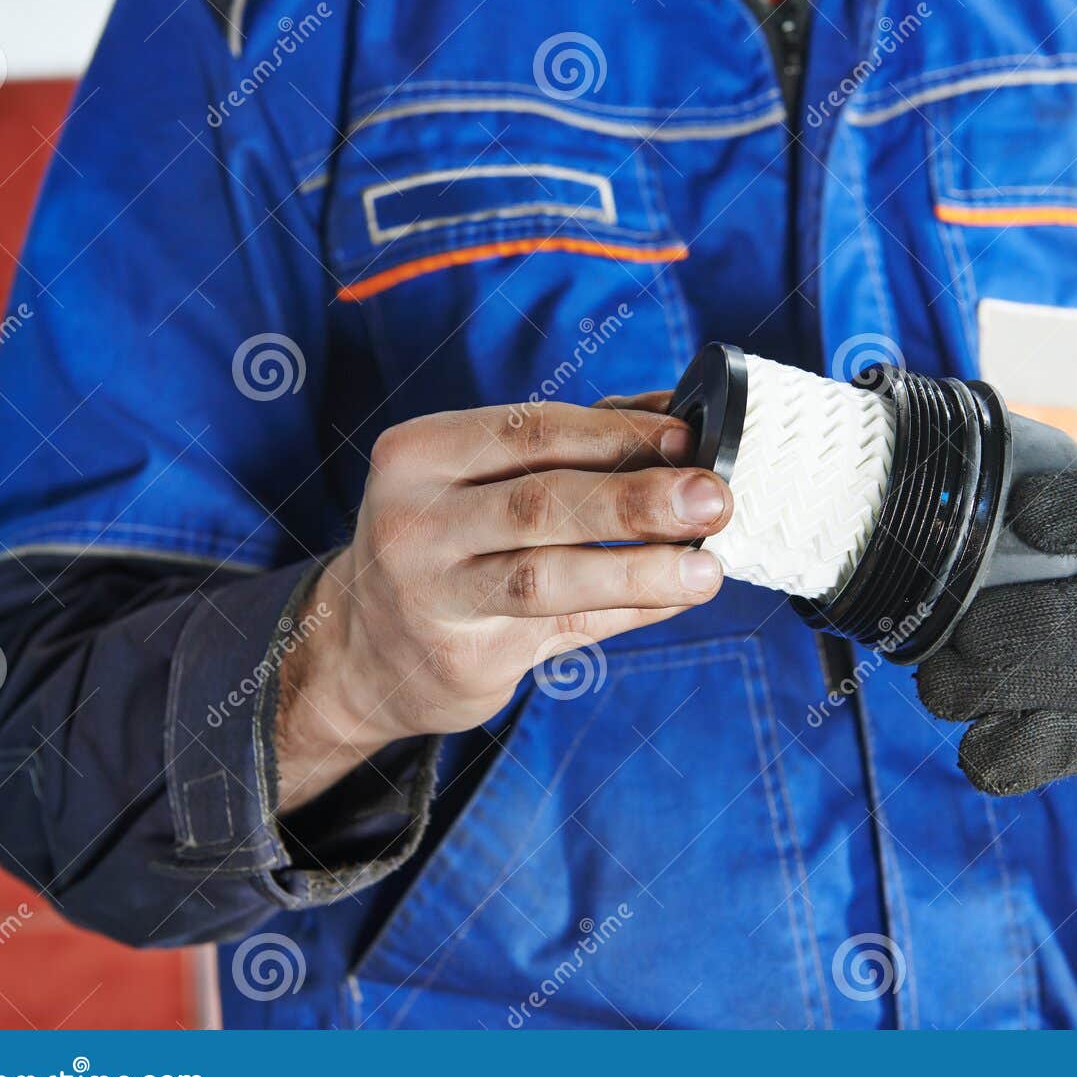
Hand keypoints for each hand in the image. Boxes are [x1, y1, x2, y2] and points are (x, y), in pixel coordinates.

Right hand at [275, 397, 728, 809]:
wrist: (364, 647)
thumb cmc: (448, 542)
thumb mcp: (483, 480)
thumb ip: (576, 448)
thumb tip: (682, 420)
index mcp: (421, 454)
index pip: (532, 429)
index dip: (618, 433)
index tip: (691, 438)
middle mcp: (414, 520)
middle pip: (540, 502)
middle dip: (636, 498)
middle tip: (713, 497)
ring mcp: (432, 595)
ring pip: (547, 576)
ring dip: (638, 569)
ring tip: (705, 568)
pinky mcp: (462, 656)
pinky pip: (564, 628)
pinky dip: (628, 610)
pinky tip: (675, 597)